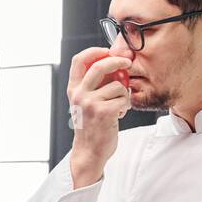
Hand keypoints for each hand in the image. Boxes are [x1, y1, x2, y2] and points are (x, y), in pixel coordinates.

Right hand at [67, 46, 130, 187]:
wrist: (89, 151)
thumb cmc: (91, 126)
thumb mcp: (86, 102)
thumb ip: (95, 84)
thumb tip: (114, 64)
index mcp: (74, 89)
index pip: (79, 60)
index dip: (95, 51)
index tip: (107, 51)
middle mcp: (79, 94)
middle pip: (100, 65)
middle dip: (117, 61)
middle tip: (127, 62)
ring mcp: (90, 103)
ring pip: (117, 85)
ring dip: (124, 94)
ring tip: (119, 105)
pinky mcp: (103, 112)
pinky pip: (123, 99)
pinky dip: (126, 106)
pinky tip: (119, 114)